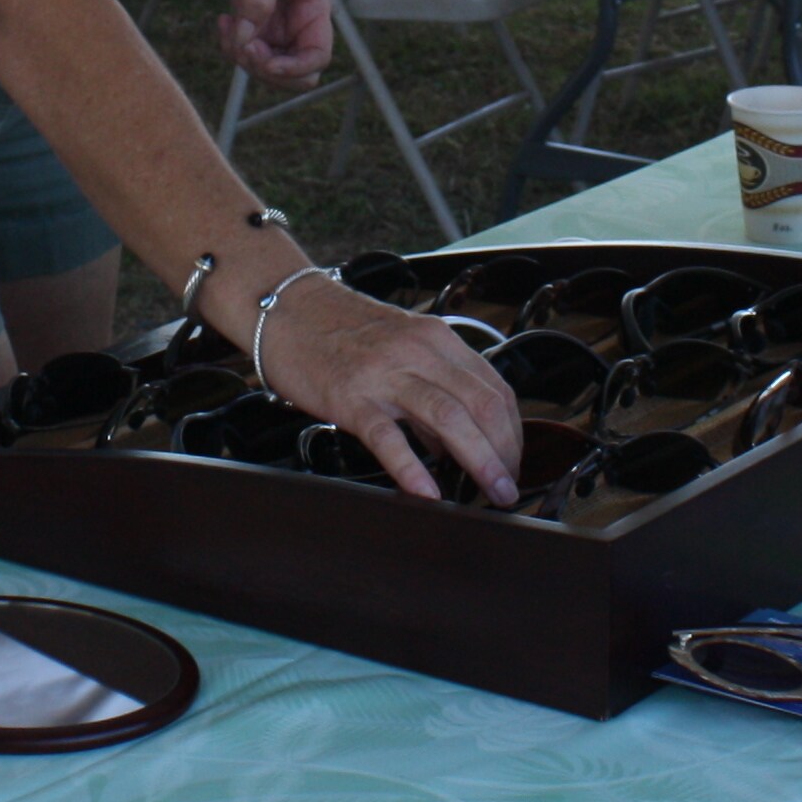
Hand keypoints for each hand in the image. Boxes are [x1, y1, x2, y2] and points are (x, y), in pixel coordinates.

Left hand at [208, 0, 331, 84]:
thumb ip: (258, 2)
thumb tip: (246, 41)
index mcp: (314, 8)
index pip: (317, 57)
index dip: (295, 69)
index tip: (267, 61)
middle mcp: (297, 20)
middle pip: (292, 71)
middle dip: (266, 67)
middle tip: (244, 46)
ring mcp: (274, 22)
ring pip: (265, 64)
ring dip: (243, 56)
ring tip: (229, 28)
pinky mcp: (251, 19)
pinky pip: (244, 49)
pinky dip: (231, 44)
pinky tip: (223, 21)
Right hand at [256, 277, 521, 504]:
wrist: (287, 308)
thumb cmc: (341, 331)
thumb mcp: (401, 345)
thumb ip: (431, 388)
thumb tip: (455, 444)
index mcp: (437, 339)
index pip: (495, 388)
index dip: (513, 431)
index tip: (514, 461)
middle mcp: (418, 352)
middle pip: (482, 404)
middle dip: (505, 452)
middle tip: (508, 487)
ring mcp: (384, 374)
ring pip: (449, 418)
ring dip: (480, 460)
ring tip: (491, 491)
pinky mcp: (350, 397)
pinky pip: (388, 436)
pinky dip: (412, 468)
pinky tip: (427, 492)